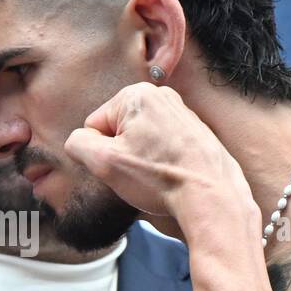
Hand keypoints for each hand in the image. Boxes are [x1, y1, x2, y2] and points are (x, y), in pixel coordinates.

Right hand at [63, 83, 253, 218]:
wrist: (211, 196)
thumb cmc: (160, 177)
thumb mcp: (104, 162)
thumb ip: (78, 144)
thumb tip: (79, 141)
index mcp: (137, 94)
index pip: (94, 125)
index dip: (100, 152)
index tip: (121, 166)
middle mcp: (162, 96)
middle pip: (119, 131)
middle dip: (122, 155)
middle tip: (140, 174)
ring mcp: (182, 113)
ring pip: (141, 141)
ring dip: (142, 161)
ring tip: (157, 177)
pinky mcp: (196, 133)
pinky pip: (163, 147)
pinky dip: (162, 163)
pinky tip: (171, 176)